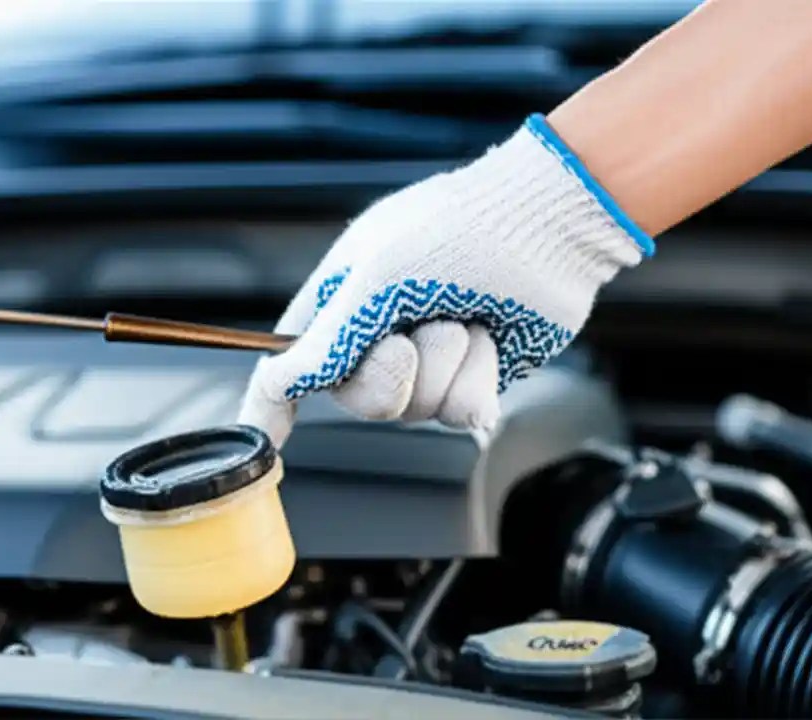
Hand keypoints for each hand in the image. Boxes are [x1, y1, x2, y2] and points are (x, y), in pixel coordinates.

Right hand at [238, 114, 652, 446]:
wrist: (547, 224)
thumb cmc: (457, 230)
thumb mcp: (376, 279)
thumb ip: (325, 339)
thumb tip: (275, 382)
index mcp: (340, 304)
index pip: (290, 364)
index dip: (273, 402)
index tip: (264, 440)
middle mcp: (377, 336)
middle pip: (359, 401)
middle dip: (391, 373)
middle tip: (412, 333)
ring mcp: (429, 362)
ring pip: (418, 411)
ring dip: (446, 363)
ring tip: (464, 314)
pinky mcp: (474, 378)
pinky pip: (463, 413)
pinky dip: (480, 376)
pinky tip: (492, 337)